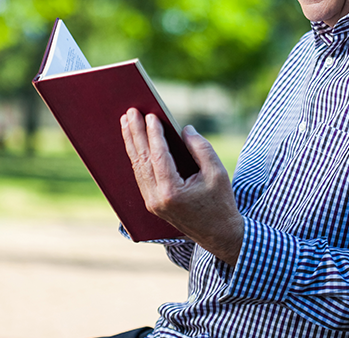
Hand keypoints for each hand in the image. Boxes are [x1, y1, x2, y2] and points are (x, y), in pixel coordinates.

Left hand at [120, 108, 243, 265]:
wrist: (220, 236)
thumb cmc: (221, 203)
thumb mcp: (217, 173)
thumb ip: (200, 148)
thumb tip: (184, 129)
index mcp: (172, 192)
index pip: (158, 156)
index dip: (153, 134)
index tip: (149, 115)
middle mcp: (157, 199)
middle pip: (142, 159)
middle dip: (135, 133)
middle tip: (130, 112)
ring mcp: (152, 203)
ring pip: (138, 167)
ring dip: (132, 143)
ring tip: (126, 122)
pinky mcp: (152, 204)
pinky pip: (141, 176)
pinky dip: (137, 157)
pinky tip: (134, 143)